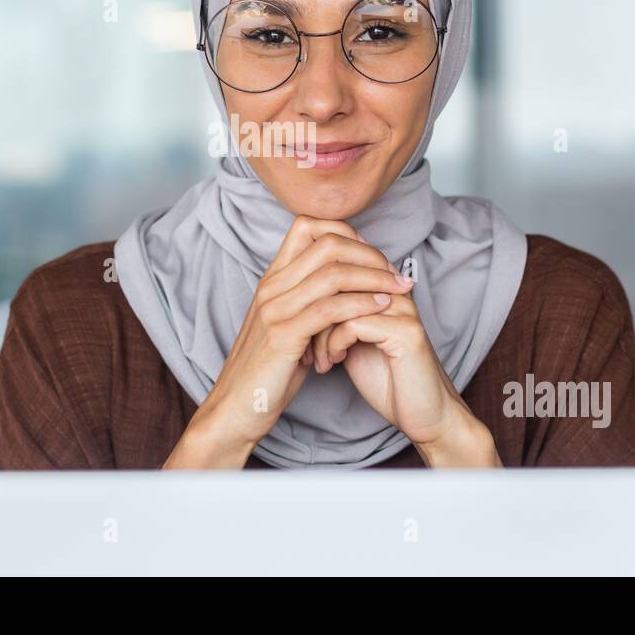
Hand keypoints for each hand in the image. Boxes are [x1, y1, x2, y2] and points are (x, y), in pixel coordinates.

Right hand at [163, 216, 412, 468]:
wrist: (236, 408)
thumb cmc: (267, 371)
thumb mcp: (287, 326)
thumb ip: (308, 302)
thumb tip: (346, 288)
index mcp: (272, 280)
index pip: (307, 226)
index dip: (345, 232)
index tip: (371, 255)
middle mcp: (272, 287)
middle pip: (327, 245)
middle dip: (369, 254)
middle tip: (395, 272)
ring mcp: (276, 309)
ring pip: (333, 273)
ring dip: (374, 277)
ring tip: (398, 288)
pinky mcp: (283, 336)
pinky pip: (330, 308)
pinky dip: (360, 303)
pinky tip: (380, 307)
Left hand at [313, 261, 501, 467]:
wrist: (422, 414)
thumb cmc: (387, 380)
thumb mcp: (353, 341)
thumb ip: (336, 316)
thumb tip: (303, 302)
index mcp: (383, 289)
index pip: (337, 269)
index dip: (312, 299)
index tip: (299, 329)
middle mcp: (395, 292)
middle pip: (337, 281)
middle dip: (312, 315)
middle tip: (303, 344)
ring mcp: (403, 310)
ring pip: (340, 302)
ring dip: (319, 333)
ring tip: (318, 358)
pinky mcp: (406, 331)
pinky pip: (352, 324)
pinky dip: (333, 344)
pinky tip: (332, 363)